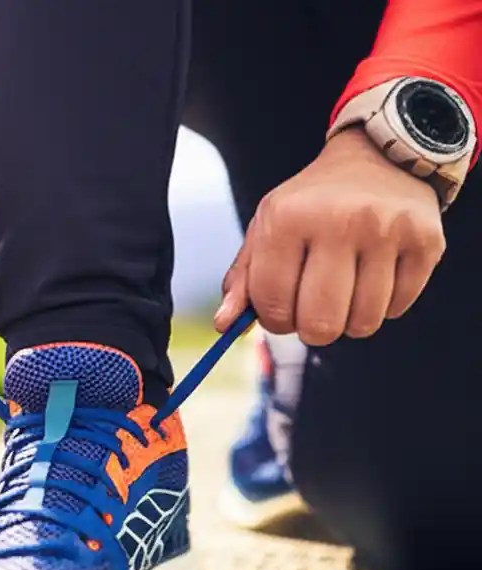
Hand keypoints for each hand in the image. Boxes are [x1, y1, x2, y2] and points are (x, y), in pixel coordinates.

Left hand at [215, 127, 444, 344]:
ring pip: (362, 323)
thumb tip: (224, 326)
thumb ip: (244, 279)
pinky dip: (382, 307)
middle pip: (320, 323)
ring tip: (344, 293)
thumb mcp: (268, 228)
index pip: (273, 303)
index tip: (281, 312)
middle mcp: (340, 221)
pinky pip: (397, 309)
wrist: (379, 158)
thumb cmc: (312, 204)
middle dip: (312, 330)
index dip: (274, 320)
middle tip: (313, 313)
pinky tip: (374, 278)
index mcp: (288, 218)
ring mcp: (387, 231)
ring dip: (349, 322)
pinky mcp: (426, 242)